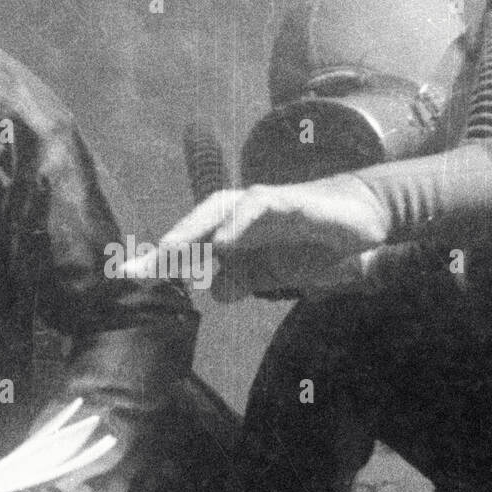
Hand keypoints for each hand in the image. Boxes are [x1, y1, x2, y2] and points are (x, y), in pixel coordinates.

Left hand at [122, 175, 391, 299]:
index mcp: (234, 232)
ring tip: (168, 253)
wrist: (362, 223)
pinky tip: (223, 243)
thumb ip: (246, 280)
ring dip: (192, 231)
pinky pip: (257, 207)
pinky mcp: (288, 200)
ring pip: (218, 211)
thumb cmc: (313, 245)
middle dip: (164, 247)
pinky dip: (237, 223)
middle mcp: (240, 214)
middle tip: (135, 271)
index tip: (129, 281)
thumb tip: (216, 291)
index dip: (160, 262)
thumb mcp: (273, 274)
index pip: (191, 246)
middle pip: (193, 226)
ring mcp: (262, 204)